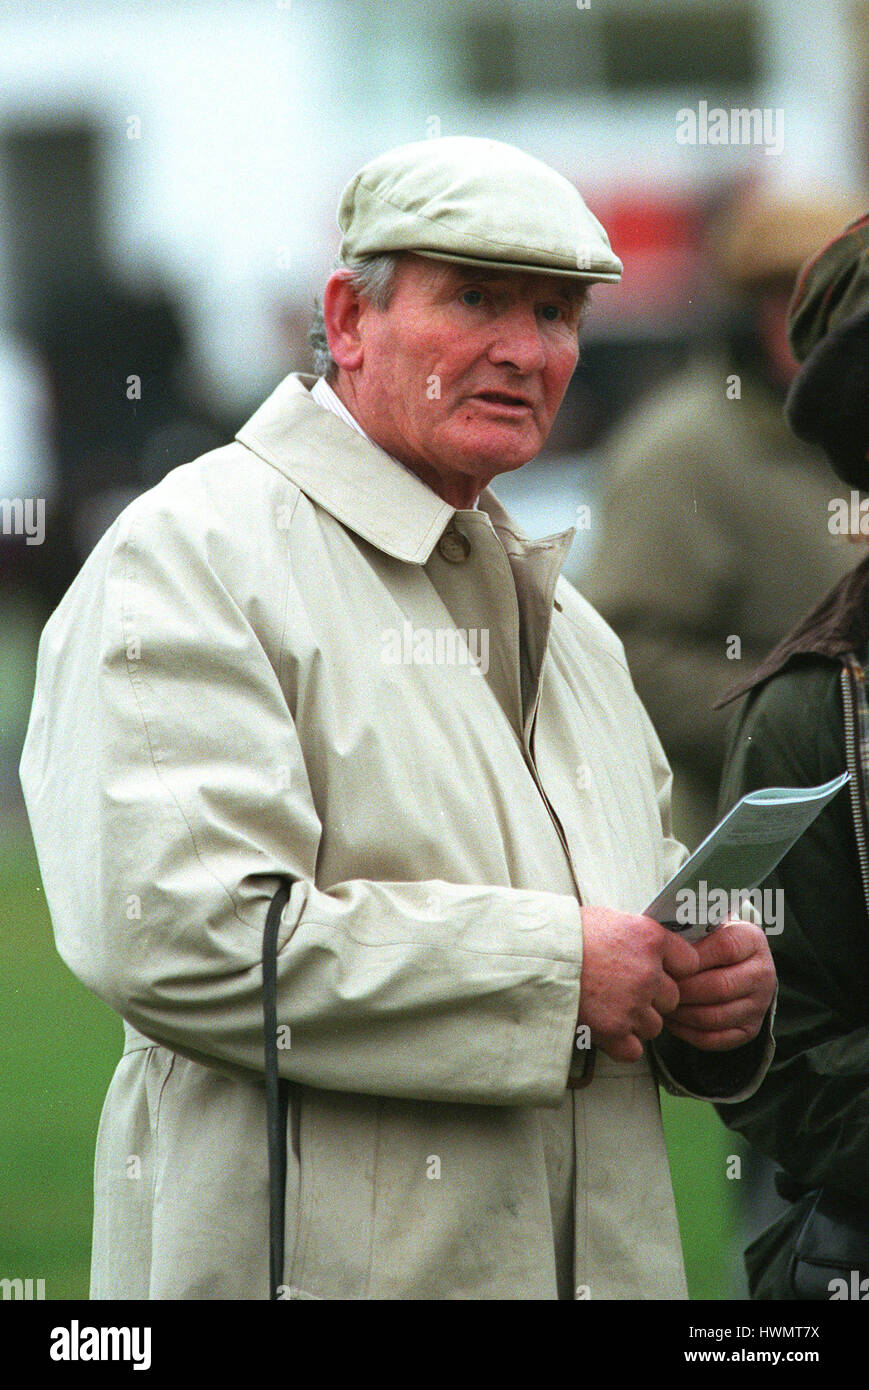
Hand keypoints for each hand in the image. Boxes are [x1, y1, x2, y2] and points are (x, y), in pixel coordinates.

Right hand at [577, 906, 699, 1063]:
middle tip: (624, 989)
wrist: (537, 956)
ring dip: (636, 1021)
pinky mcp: (614, 1030)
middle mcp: (648, 973)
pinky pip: (635, 1049)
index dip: (673, 968)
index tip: (659, 969)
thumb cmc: (569, 934)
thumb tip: (657, 949)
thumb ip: (640, 937)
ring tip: (609, 1006)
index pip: (690, 963)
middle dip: (652, 997)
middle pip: (672, 998)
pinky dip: (621, 1044)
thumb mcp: (611, 919)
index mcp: (651, 939)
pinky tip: (606, 1027)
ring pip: (654, 1026)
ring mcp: (633, 1004)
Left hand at [663, 920, 775, 1050]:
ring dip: (682, 1013)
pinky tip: (672, 1020)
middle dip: (683, 989)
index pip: (724, 949)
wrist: (738, 966)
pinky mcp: (749, 1029)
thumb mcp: (707, 930)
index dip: (692, 958)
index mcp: (753, 941)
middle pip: (720, 987)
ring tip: (662, 1003)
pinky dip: (687, 1032)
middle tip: (658, 987)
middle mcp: (762, 973)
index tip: (667, 960)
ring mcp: (759, 1004)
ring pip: (715, 1016)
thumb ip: (690, 933)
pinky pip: (714, 1038)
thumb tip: (660, 943)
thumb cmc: (711, 944)